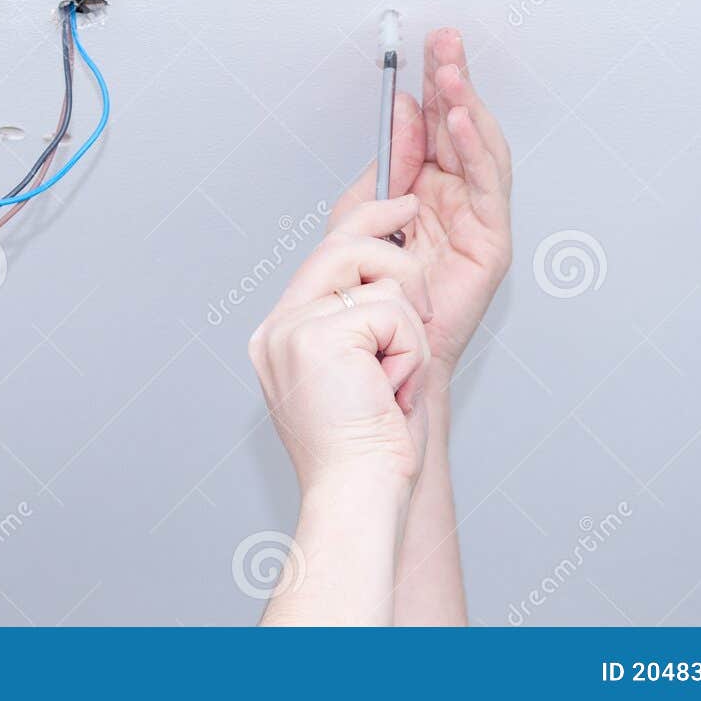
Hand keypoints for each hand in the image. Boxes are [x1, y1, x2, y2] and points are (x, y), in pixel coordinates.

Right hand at [248, 194, 433, 489]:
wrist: (355, 499)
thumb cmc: (367, 454)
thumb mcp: (361, 374)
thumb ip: (359, 323)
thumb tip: (389, 277)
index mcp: (282, 334)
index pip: (325, 253)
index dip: (370, 222)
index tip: (403, 201)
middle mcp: (279, 326)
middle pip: (346, 245)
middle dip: (402, 270)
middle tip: (422, 315)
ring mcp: (292, 328)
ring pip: (381, 278)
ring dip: (410, 329)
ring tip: (397, 376)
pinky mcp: (317, 335)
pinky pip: (393, 311)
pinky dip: (409, 352)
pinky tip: (391, 390)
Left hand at [331, 27, 512, 377]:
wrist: (380, 355)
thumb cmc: (370, 294)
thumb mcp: (360, 213)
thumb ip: (388, 163)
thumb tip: (408, 110)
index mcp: (425, 186)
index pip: (435, 123)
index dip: (434, 84)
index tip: (426, 46)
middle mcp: (455, 197)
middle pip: (461, 126)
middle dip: (455, 81)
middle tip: (446, 42)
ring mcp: (476, 218)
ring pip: (479, 149)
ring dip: (467, 107)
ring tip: (452, 73)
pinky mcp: (490, 243)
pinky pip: (488, 188)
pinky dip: (476, 152)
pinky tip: (463, 122)